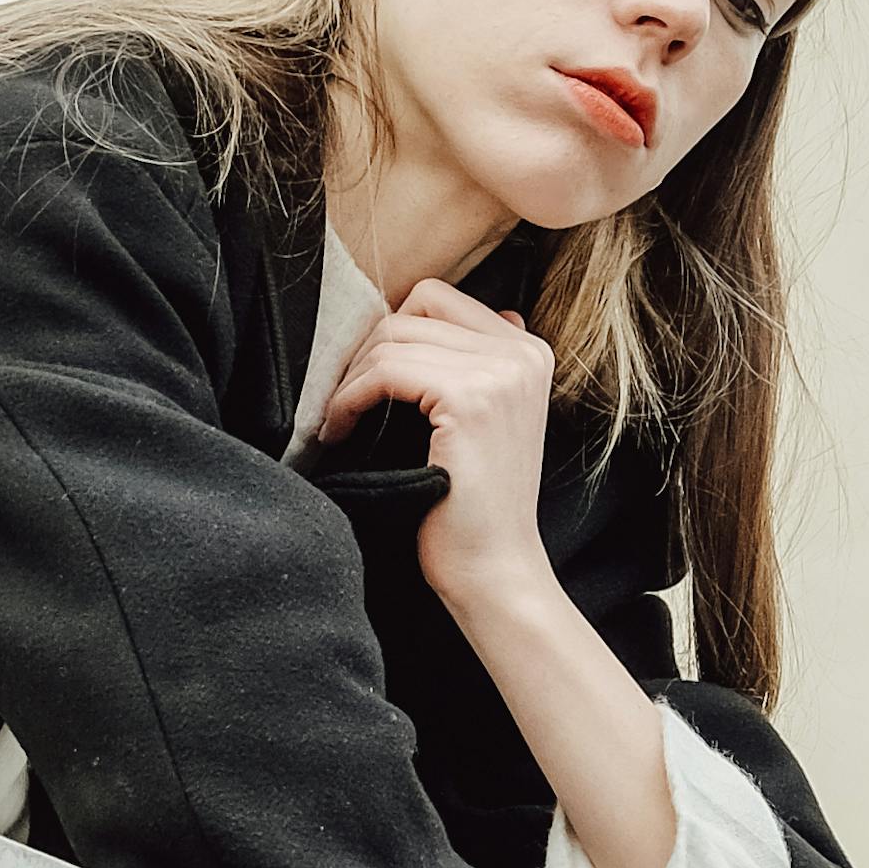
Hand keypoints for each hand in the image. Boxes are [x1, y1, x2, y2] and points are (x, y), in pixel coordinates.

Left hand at [318, 273, 556, 614]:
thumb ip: (467, 364)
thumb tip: (420, 314)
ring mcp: (501, 374)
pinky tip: (341, 428)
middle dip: (367, 350)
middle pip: (414, 309)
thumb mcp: (481, 420)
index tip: (366, 376)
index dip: (390, 332)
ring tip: (340, 418)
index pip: (438, 299)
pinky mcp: (471, 400)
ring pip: (394, 338)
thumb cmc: (473, 505)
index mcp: (529, 351)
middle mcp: (523, 353)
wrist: (494, 568)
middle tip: (345, 397)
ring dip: (352, 378)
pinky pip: (387, 371)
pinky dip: (350, 397)